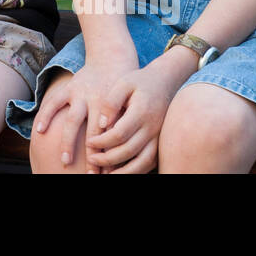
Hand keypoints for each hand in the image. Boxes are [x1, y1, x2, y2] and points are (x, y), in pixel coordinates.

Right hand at [32, 50, 135, 170]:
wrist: (112, 57)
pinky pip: (54, 102)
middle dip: (93, 156)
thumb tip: (126, 154)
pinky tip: (40, 131)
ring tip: (66, 160)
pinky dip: (46, 115)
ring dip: (69, 142)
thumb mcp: (130, 103)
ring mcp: (81, 93)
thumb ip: (125, 125)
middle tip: (91, 175)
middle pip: (94, 134)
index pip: (112, 137)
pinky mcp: (69, 87)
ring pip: (72, 121)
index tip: (108, 173)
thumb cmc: (124, 87)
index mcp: (115, 107)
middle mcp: (97, 101)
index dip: (110, 156)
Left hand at [85, 53, 188, 173]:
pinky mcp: (161, 143)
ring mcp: (159, 137)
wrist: (166, 81)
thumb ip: (110, 102)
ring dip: (123, 172)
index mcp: (142, 112)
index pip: (119, 134)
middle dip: (107, 159)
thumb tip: (101, 124)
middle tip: (92, 159)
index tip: (89, 142)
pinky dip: (136, 170)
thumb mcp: (123, 83)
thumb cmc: (139, 81)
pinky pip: (150, 162)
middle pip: (129, 151)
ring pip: (143, 162)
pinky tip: (121, 171)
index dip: (102, 141)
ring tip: (105, 174)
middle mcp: (153, 128)